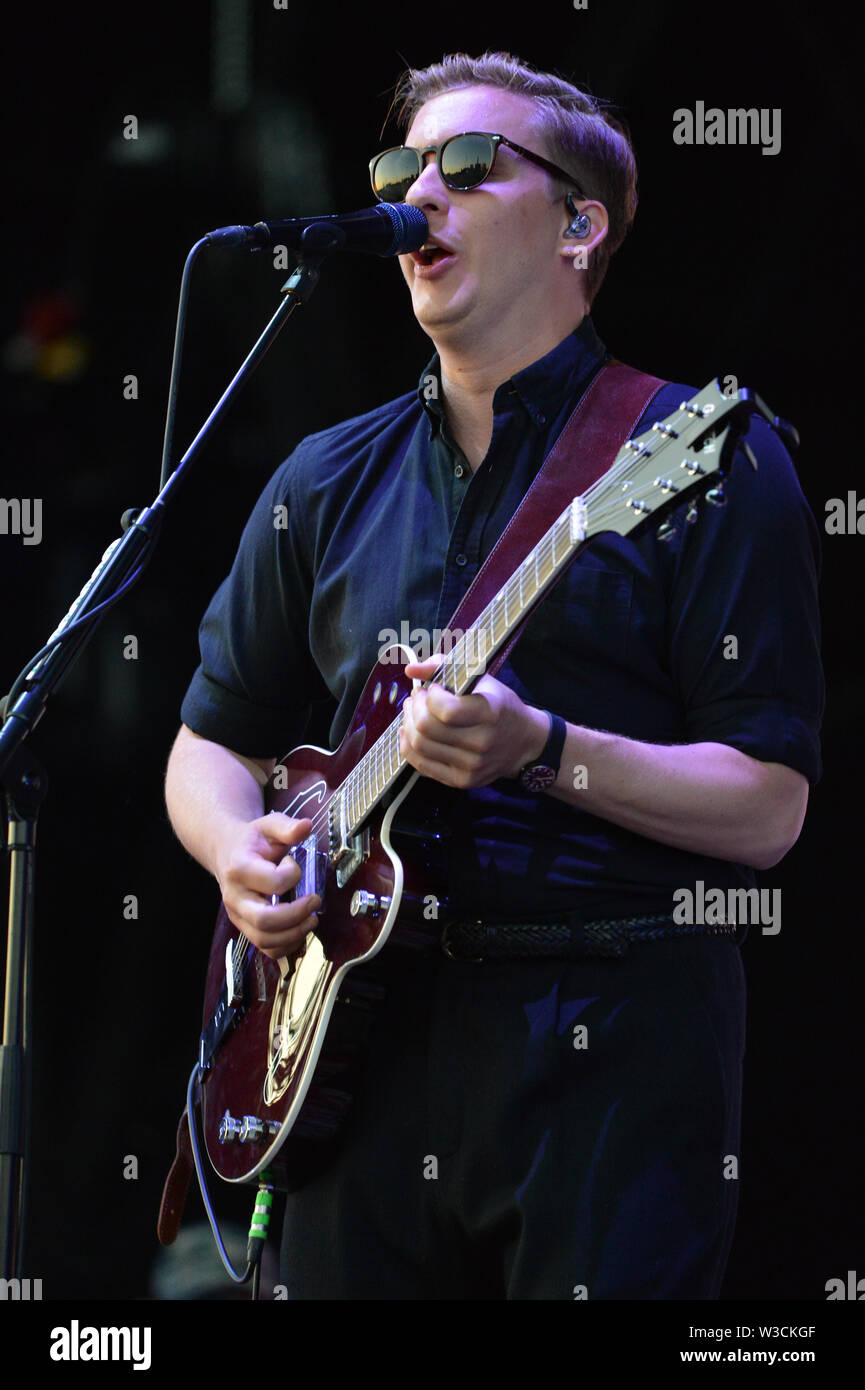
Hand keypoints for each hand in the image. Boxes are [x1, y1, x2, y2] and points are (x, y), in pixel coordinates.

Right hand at [214, 813, 320, 960]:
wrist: (228, 852)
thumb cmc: (253, 841)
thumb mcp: (269, 826)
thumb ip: (287, 827)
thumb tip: (306, 826)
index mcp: (239, 868)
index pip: (272, 882)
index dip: (292, 875)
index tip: (295, 864)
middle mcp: (235, 896)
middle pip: (264, 920)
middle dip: (296, 916)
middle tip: (315, 902)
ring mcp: (238, 915)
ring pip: (264, 939)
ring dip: (294, 934)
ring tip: (312, 919)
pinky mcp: (245, 927)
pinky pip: (265, 948)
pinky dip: (286, 946)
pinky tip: (300, 931)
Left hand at [399, 657, 548, 788]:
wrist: (523, 743)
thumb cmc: (499, 706)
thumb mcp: (481, 679)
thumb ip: (444, 667)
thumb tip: (411, 670)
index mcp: (490, 714)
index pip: (446, 710)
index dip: (431, 696)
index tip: (434, 688)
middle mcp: (482, 743)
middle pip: (426, 728)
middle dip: (414, 707)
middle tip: (417, 698)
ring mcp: (471, 766)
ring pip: (419, 746)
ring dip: (408, 724)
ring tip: (413, 712)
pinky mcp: (461, 780)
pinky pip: (421, 764)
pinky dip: (408, 745)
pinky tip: (410, 731)